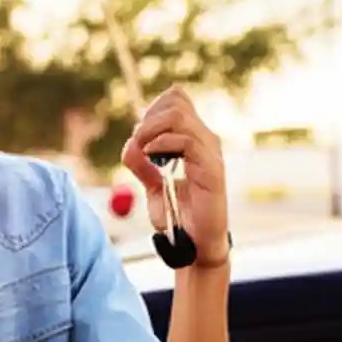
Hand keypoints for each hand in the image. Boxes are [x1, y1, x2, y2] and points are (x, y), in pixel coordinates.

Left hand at [121, 85, 230, 267]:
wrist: (194, 243)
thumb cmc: (178, 214)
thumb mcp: (151, 185)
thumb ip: (140, 164)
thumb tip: (129, 144)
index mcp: (193, 139)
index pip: (177, 99)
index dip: (153, 107)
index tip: (139, 132)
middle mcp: (205, 141)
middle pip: (176, 102)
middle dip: (147, 118)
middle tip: (137, 143)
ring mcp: (210, 153)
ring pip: (179, 116)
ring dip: (150, 129)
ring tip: (141, 150)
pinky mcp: (211, 169)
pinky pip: (187, 141)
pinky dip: (161, 144)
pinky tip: (151, 158)